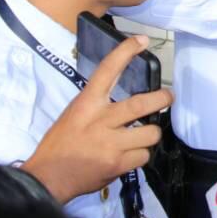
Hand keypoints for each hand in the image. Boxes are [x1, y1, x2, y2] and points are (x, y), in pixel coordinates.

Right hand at [21, 35, 170, 203]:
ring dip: (149, 135)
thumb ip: (98, 106)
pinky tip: (128, 157)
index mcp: (87, 104)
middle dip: (161, 99)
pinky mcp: (117, 164)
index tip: (141, 40)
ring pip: (150, 133)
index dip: (125, 52)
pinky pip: (144, 156)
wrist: (48, 177)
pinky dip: (140, 156)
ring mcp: (110, 143)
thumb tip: (129, 104)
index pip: (106, 71)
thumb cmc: (61, 144)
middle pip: (141, 103)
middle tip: (168, 97)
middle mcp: (100, 120)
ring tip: (141, 137)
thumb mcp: (75, 115)